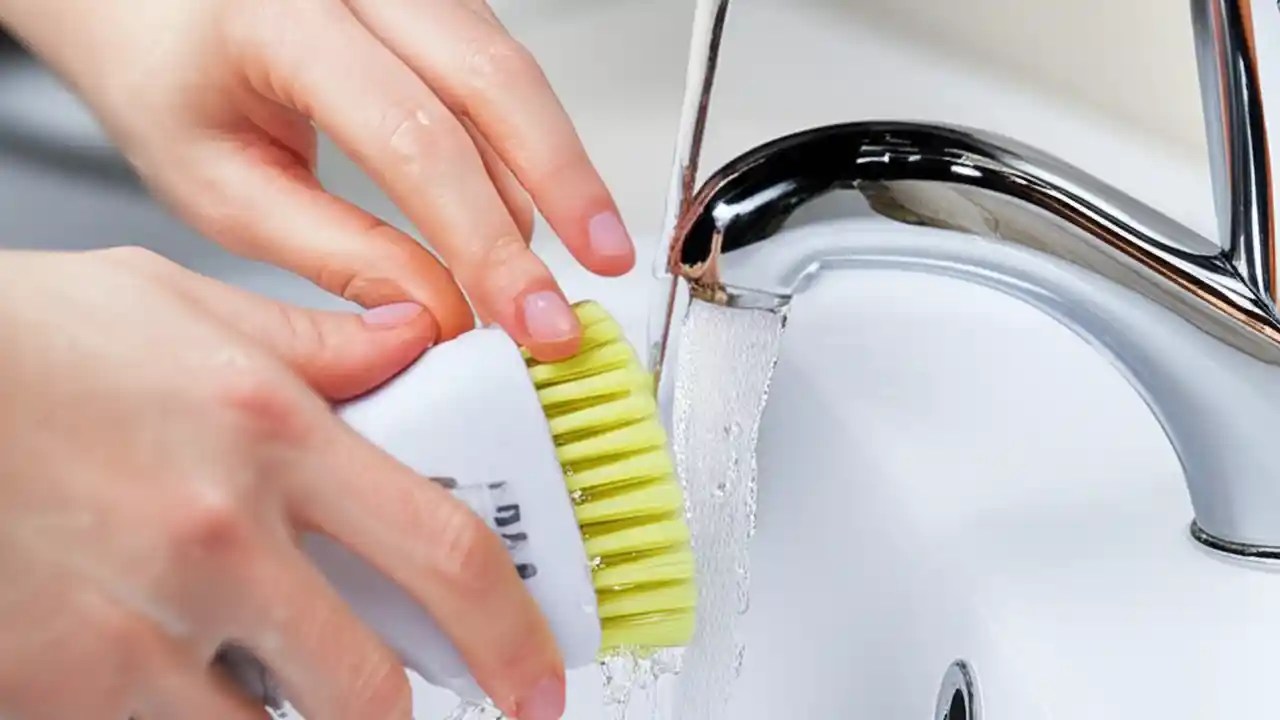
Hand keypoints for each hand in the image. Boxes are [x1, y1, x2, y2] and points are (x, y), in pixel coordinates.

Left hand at [0, 0, 634, 359]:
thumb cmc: (164, 76)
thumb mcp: (222, 187)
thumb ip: (337, 253)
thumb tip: (441, 312)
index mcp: (277, 19)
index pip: (414, 139)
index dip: (484, 241)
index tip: (526, 318)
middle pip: (494, 78)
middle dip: (564, 184)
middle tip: (603, 269)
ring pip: (510, 67)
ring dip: (554, 168)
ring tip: (580, 252)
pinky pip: (498, 62)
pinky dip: (524, 140)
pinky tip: (533, 203)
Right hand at [0, 248, 565, 719]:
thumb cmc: (20, 347)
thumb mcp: (176, 305)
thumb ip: (314, 340)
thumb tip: (414, 342)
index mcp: (273, 432)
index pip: (443, 549)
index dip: (511, 630)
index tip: (539, 671)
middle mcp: (221, 535)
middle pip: (375, 682)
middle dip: (425, 711)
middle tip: (449, 710)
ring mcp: (143, 622)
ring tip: (298, 685)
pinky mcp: (69, 685)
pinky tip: (186, 679)